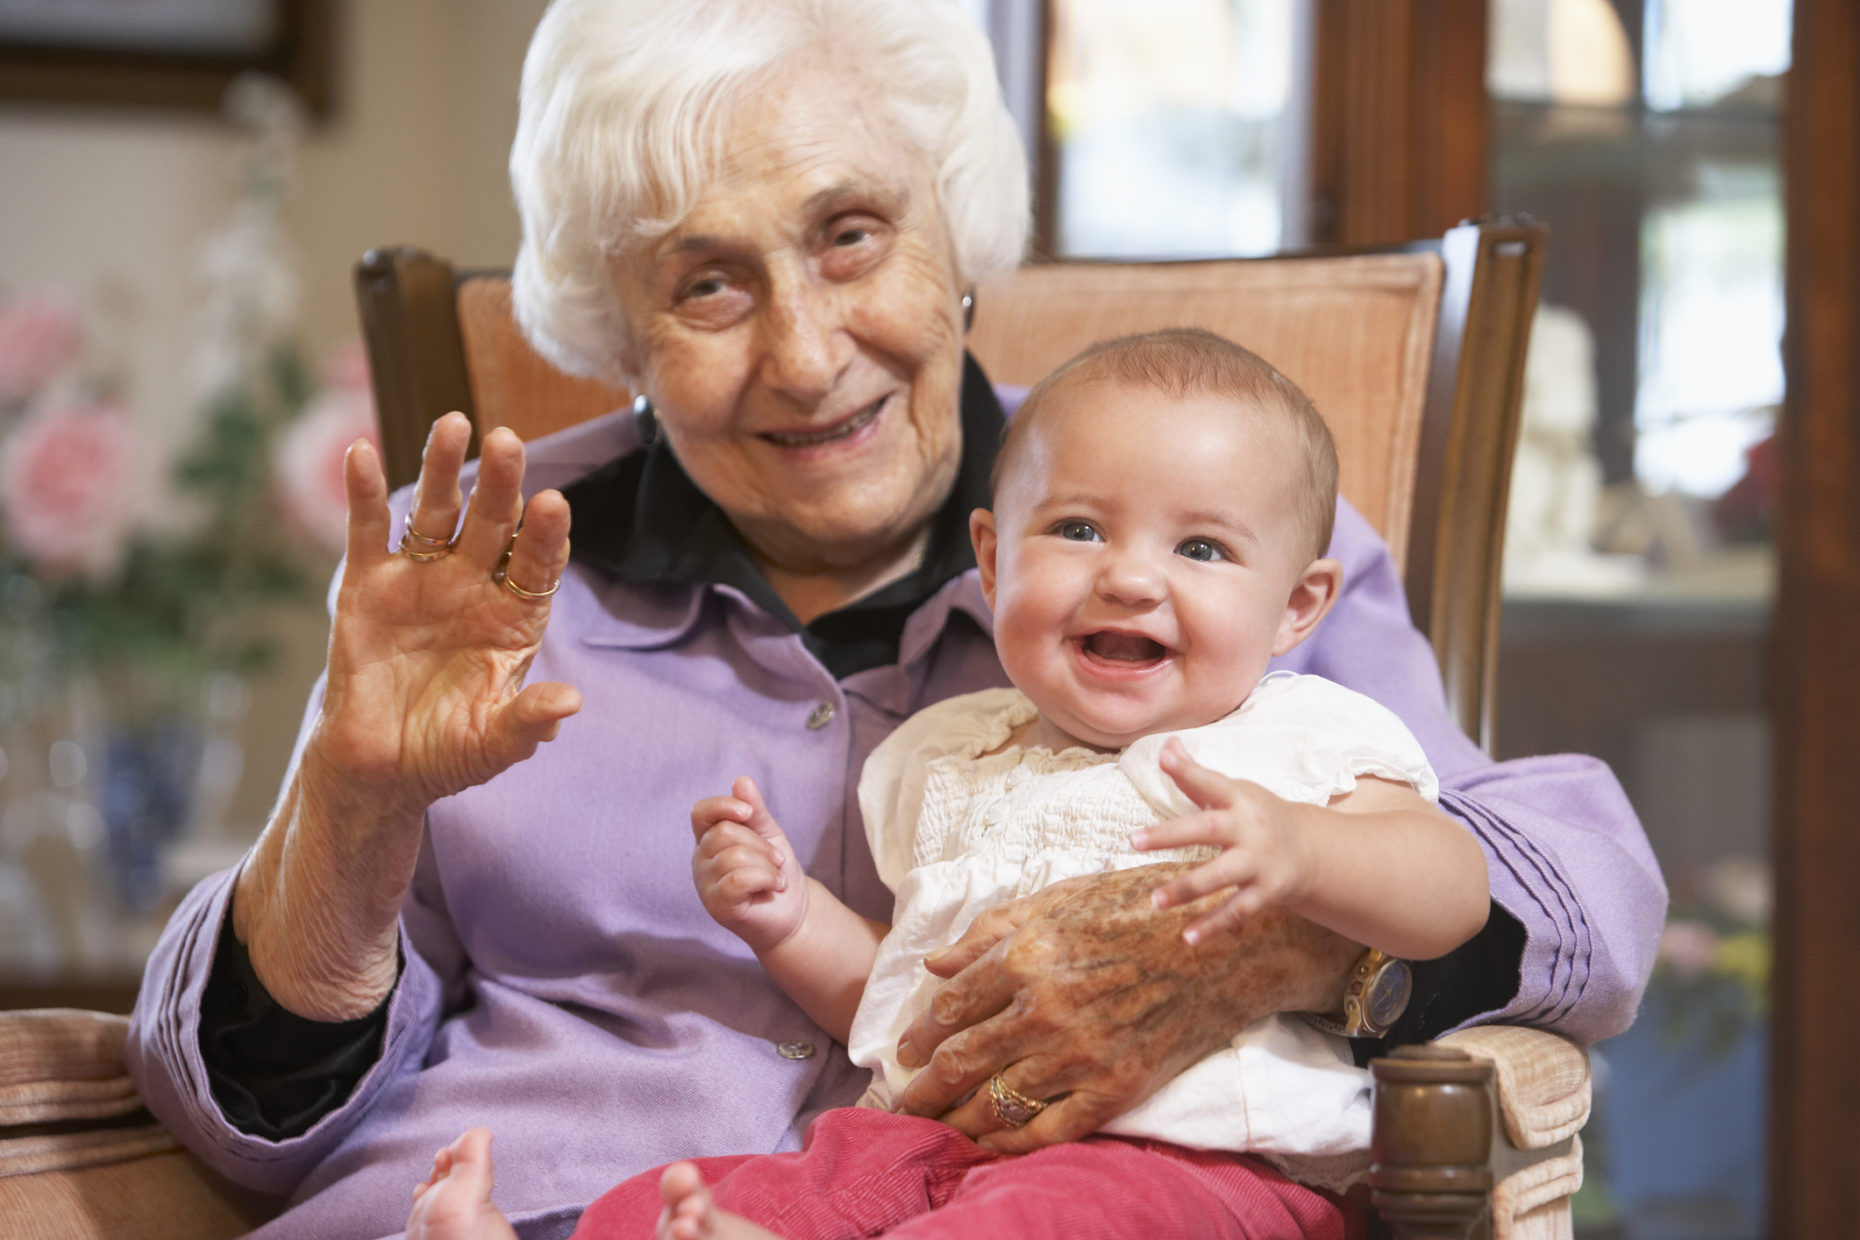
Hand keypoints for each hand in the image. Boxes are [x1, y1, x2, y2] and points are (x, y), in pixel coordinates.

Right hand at [235, 413, 580, 1016]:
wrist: (378, 766)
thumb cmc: (445, 754)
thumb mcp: (489, 746)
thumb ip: (526, 723)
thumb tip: (570, 704)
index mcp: (515, 617)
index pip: (537, 566)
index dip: (545, 537)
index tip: (553, 504)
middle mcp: (475, 586)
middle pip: (493, 524)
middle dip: (501, 485)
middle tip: (510, 441)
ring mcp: (423, 578)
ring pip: (438, 513)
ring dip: (445, 468)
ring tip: (455, 423)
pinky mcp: (370, 583)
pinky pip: (371, 530)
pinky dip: (367, 493)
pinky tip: (363, 453)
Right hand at [691, 776, 808, 951]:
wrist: (793, 910)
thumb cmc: (776, 870)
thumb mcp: (768, 833)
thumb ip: (754, 809)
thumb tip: (741, 780)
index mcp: (708, 839)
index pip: (700, 812)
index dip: (723, 806)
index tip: (749, 812)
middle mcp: (701, 860)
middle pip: (724, 832)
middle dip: (760, 843)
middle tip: (777, 860)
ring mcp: (705, 885)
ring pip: (734, 856)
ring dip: (767, 865)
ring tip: (776, 877)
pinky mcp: (718, 906)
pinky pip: (737, 879)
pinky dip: (765, 878)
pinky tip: (775, 886)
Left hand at [892, 865, 1357, 1152]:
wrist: (1224, 946)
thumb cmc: (1139, 909)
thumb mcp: (1060, 898)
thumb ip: (992, 931)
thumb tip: (935, 965)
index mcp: (1028, 954)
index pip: (951, 1007)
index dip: (920, 1033)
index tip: (905, 1049)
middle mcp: (1046, 1007)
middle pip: (961, 1060)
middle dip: (923, 1087)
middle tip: (903, 1101)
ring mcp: (1080, 1053)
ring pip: (996, 1100)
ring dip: (956, 1119)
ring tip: (935, 1127)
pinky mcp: (1115, 1088)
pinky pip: (1047, 1129)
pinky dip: (1010, 1142)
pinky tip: (989, 1144)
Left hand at [1132, 737, 1313, 943]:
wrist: (1310, 850)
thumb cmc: (1258, 815)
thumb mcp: (1234, 791)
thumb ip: (1197, 775)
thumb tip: (1167, 745)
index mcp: (1239, 800)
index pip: (1210, 782)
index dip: (1188, 770)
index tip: (1165, 757)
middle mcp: (1249, 829)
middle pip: (1207, 830)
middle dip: (1170, 836)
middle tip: (1133, 841)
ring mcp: (1259, 862)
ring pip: (1220, 877)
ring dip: (1186, 890)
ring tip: (1155, 900)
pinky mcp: (1266, 892)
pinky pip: (1236, 911)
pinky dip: (1213, 926)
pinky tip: (1188, 937)